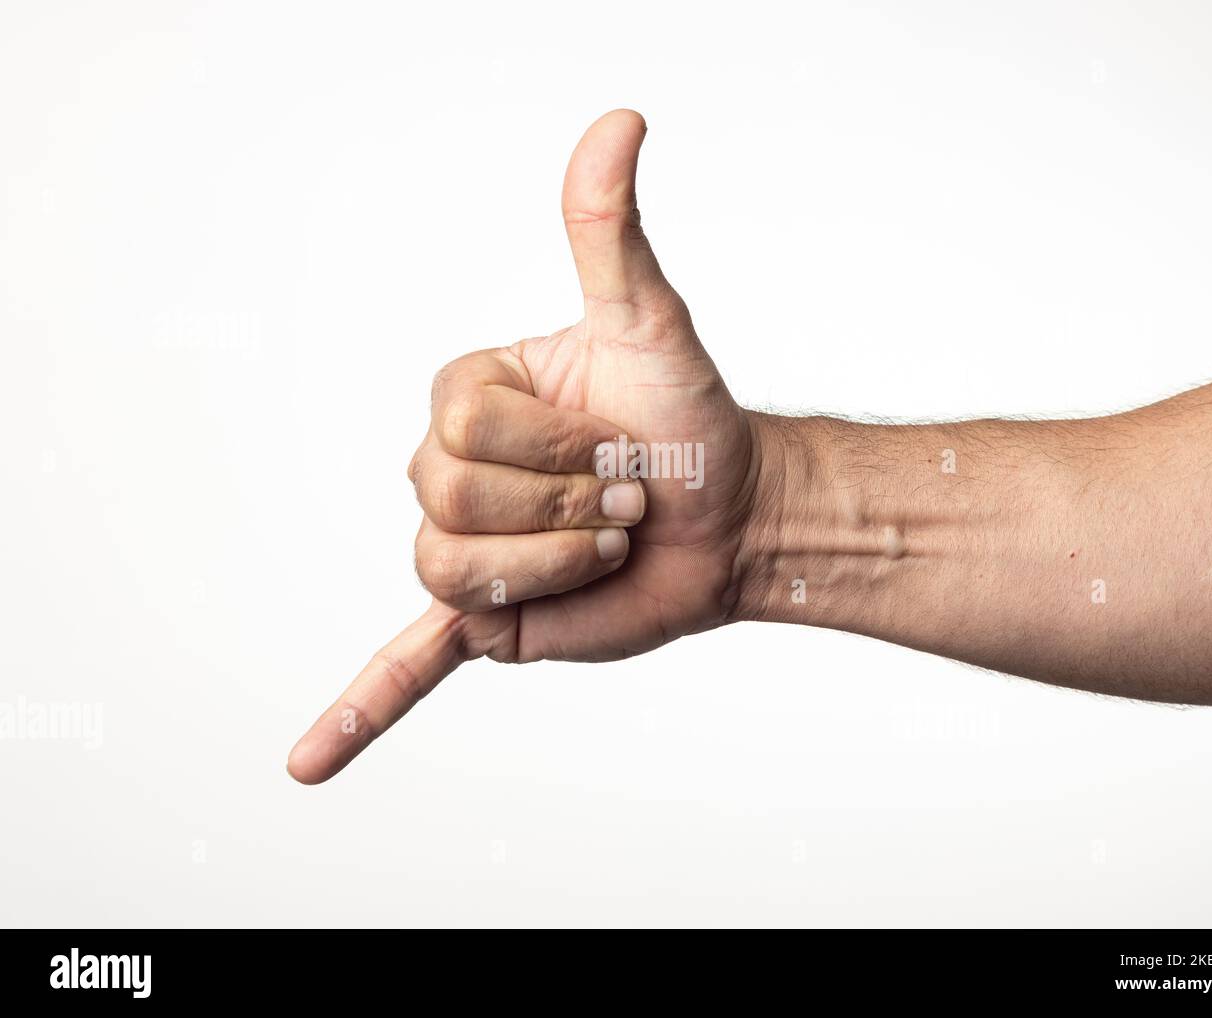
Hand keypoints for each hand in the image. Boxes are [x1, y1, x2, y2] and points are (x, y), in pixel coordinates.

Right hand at [288, 110, 762, 782]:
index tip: (616, 439)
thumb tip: (618, 122)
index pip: (457, 429)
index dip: (549, 445)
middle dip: (559, 505)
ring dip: (551, 565)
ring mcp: (468, 551)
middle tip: (624, 499)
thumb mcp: (652, 326)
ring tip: (608, 545)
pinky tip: (310, 762)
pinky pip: (411, 662)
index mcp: (470, 402)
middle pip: (445, 500)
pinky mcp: (493, 622)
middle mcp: (452, 474)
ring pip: (449, 571)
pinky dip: (362, 711)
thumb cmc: (693, 422)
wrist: (738, 518)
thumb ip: (610, 234)